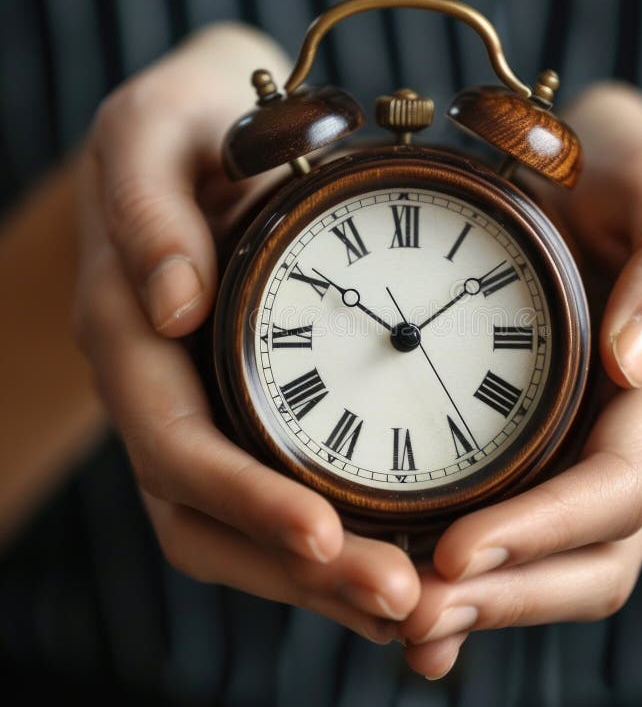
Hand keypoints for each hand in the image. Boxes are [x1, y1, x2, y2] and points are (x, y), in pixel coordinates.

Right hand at [73, 23, 418, 642]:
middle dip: (302, 568)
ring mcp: (206, 408)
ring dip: (326, 576)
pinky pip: (283, 494)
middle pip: (213, 517)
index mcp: (133, 334)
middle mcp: (165, 389)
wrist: (204, 139)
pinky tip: (402, 562)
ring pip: (247, 529)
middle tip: (400, 602)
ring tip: (414, 607)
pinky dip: (336, 541)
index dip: (244, 499)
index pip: (176, 445)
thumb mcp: (151, 133)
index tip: (324, 536)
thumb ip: (147, 207)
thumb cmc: (185, 129)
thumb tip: (171, 304)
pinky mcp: (251, 411)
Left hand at [398, 83, 641, 677]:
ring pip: (559, 556)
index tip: (460, 554)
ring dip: (489, 598)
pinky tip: (415, 588)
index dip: (547, 529)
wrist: (598, 174)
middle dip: (512, 592)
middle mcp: (631, 427)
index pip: (619, 485)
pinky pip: (520, 519)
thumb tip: (638, 361)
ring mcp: (589, 439)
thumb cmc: (625, 175)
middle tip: (418, 620)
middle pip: (593, 551)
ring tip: (408, 623)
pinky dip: (476, 567)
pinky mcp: (545, 437)